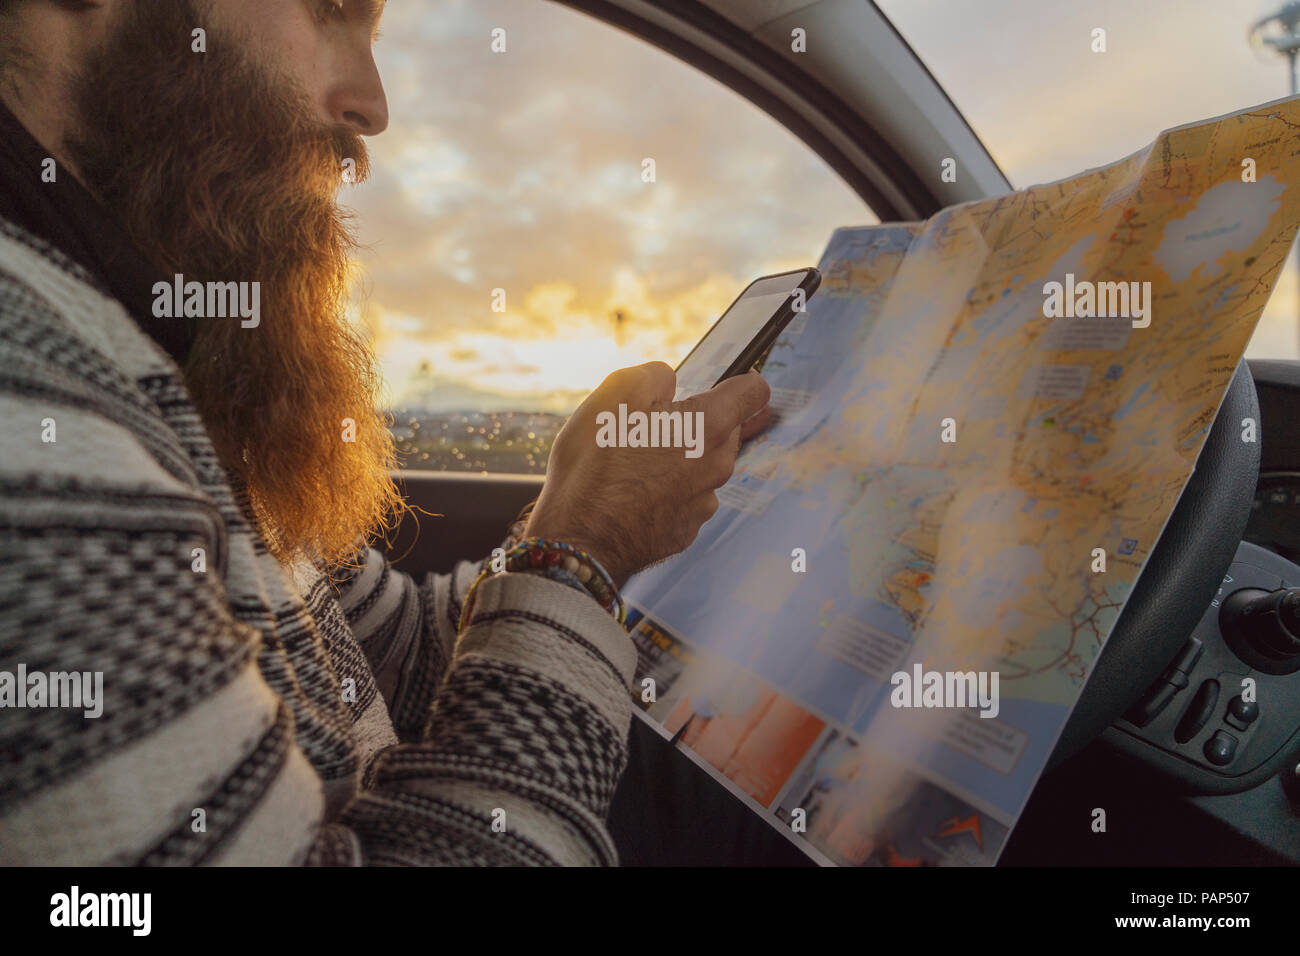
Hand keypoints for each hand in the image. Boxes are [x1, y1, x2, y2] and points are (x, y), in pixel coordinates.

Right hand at [525, 362, 770, 586]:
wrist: (577, 540)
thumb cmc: (593, 465)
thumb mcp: (615, 393)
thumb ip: (655, 375)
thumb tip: (670, 381)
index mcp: (707, 426)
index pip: (753, 392)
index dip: (739, 381)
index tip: (721, 383)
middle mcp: (717, 466)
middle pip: (725, 431)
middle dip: (695, 423)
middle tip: (649, 427)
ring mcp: (703, 503)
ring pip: (703, 467)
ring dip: (679, 460)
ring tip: (632, 465)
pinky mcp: (686, 531)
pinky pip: (685, 500)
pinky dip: (666, 493)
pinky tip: (631, 496)